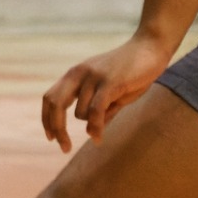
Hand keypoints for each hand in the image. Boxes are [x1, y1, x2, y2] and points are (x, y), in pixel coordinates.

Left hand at [42, 34, 172, 152]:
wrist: (150, 48)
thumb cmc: (133, 71)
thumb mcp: (112, 93)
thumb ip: (101, 111)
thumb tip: (91, 133)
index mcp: (75, 74)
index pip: (50, 97)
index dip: (46, 119)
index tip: (51, 138)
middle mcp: (79, 73)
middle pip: (54, 103)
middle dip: (56, 128)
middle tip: (64, 148)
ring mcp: (93, 77)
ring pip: (81, 112)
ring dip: (93, 124)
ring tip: (115, 108)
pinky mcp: (109, 82)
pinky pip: (95, 111)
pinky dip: (95, 128)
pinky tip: (98, 139)